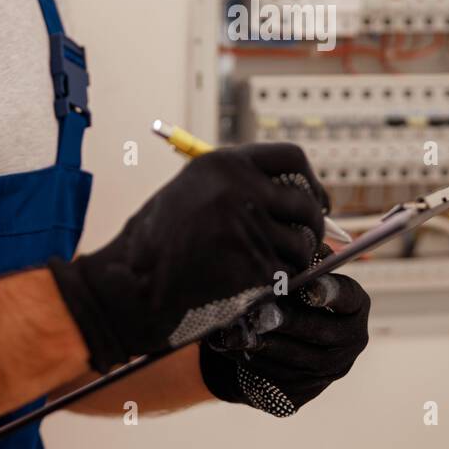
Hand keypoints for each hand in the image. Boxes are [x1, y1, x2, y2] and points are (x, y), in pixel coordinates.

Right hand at [49, 143, 325, 371]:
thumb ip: (235, 186)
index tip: (318, 201)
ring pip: (302, 244)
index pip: (292, 158)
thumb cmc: (154, 246)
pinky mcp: (254, 265)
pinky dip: (281, 286)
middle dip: (313, 227)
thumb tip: (288, 193)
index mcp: (225, 164)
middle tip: (306, 244)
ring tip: (273, 270)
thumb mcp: (190, 192)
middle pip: (306, 203)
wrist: (130, 286)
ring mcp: (250, 227)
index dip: (312, 182)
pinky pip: (288, 275)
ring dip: (297, 261)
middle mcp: (242, 189)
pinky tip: (259, 290)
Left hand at [199, 245, 370, 416]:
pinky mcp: (300, 393)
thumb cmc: (288, 295)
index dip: (328, 292)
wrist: (271, 339)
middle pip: (318, 331)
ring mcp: (326, 372)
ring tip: (236, 327)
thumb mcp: (300, 272)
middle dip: (287, 321)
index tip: (307, 287)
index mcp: (354, 306)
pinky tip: (230, 344)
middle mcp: (349, 341)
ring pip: (293, 358)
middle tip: (262, 312)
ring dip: (262, 342)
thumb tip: (294, 254)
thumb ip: (303, 262)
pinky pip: (273, 377)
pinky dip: (249, 360)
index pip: (347, 297)